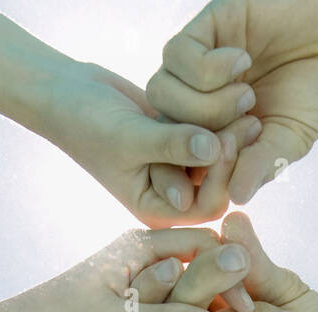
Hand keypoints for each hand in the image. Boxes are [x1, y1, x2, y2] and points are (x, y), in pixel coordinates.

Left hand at [31, 227, 257, 311]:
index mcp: (140, 245)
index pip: (202, 245)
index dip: (230, 272)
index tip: (249, 306)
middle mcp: (145, 258)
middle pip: (203, 266)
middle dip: (231, 290)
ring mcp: (144, 282)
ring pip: (194, 291)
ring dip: (217, 310)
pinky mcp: (140, 306)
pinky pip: (180, 310)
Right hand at [41, 61, 263, 226]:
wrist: (68, 94)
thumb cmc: (86, 122)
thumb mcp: (129, 137)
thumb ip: (171, 144)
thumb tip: (212, 147)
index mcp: (158, 209)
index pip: (205, 206)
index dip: (221, 177)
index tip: (225, 139)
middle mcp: (172, 195)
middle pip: (219, 184)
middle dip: (231, 155)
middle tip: (249, 120)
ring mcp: (179, 168)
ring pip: (217, 157)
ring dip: (230, 132)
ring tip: (246, 102)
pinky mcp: (182, 142)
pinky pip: (210, 134)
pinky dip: (219, 118)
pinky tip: (232, 94)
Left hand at [147, 0, 317, 204]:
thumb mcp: (292, 137)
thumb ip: (262, 163)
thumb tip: (237, 198)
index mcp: (215, 132)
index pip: (178, 162)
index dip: (190, 177)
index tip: (222, 182)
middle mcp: (196, 99)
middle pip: (163, 131)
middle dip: (204, 142)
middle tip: (250, 129)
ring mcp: (195, 64)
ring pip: (162, 94)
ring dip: (207, 104)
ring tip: (248, 95)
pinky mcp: (202, 29)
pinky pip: (176, 55)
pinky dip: (210, 68)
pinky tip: (243, 60)